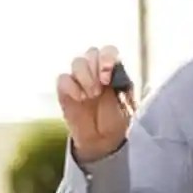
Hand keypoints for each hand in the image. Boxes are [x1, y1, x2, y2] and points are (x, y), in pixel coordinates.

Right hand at [56, 45, 134, 163]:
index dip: (107, 59)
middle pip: (91, 52)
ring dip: (85, 77)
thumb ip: (126, 88)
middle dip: (96, 67)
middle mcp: (96, 71)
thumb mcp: (129, 104)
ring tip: (92, 95)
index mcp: (114, 71)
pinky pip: (63, 78)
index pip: (109, 51)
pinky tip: (80, 98)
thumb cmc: (119, 120)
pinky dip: (71, 86)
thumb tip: (129, 76)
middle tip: (100, 87)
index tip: (108, 77)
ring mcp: (80, 79)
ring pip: (77, 62)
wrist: (104, 141)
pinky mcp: (66, 90)